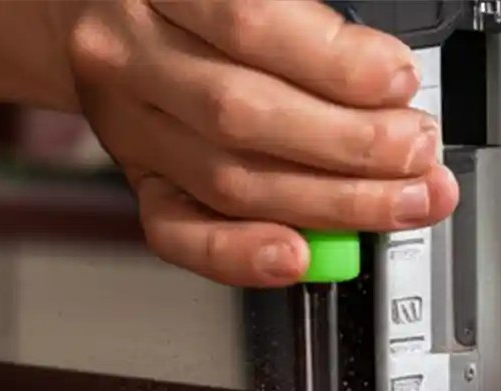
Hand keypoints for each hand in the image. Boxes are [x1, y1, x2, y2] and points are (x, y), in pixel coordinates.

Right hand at [63, 0, 457, 285]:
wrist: (84, 7)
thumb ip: (297, 18)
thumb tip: (383, 77)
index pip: (250, 23)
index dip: (336, 62)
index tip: (399, 80)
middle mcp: (132, 55)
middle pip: (244, 113)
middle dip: (351, 145)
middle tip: (417, 153)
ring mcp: (128, 126)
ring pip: (230, 181)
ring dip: (331, 203)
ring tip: (401, 201)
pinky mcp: (136, 179)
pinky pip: (179, 233)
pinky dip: (242, 256)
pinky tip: (298, 256)